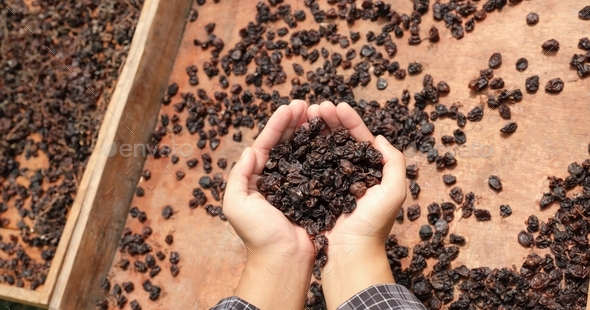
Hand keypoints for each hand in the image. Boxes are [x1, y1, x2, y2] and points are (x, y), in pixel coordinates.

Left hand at [224, 100, 313, 308]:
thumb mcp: (236, 204)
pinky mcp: (313, 193)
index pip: (266, 144)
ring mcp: (297, 185)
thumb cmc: (258, 235)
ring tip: (319, 113)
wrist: (283, 260)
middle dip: (295, 122)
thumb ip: (239, 176)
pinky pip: (319, 167)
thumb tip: (250, 150)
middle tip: (307, 104)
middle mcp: (277, 178)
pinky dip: (323, 151)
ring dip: (310, 132)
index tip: (290, 107)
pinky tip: (330, 137)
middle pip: (286, 143)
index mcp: (257, 178)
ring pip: (303, 151)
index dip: (277, 124)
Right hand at [306, 101, 405, 308]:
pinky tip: (295, 138)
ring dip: (315, 131)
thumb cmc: (373, 224)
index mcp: (370, 171)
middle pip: (339, 139)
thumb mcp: (394, 190)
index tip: (337, 105)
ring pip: (322, 149)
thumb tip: (379, 139)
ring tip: (304, 116)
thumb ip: (394, 162)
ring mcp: (331, 182)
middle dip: (329, 120)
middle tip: (316, 106)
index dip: (349, 120)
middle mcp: (351, 173)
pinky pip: (309, 167)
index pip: (360, 138)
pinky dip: (304, 151)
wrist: (349, 253)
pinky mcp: (315, 191)